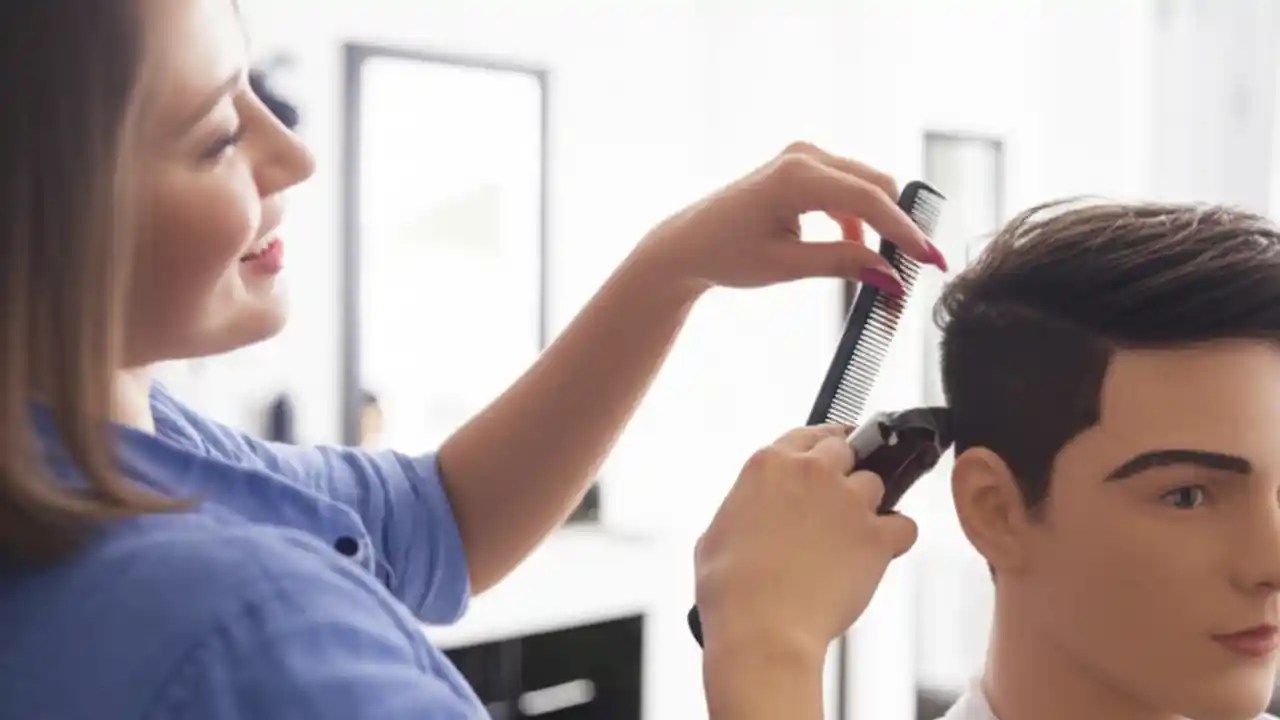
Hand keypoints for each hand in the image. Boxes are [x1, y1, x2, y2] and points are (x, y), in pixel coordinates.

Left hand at [633, 141, 946, 297]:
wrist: (688, 244)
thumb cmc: (726, 254)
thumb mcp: (787, 265)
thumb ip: (842, 263)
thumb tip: (892, 276)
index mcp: (796, 177)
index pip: (868, 200)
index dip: (905, 231)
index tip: (931, 260)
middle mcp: (804, 156)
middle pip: (875, 186)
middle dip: (900, 225)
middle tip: (918, 267)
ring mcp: (804, 157)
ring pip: (865, 186)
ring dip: (882, 222)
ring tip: (892, 264)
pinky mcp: (803, 168)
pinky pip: (847, 189)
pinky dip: (860, 218)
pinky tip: (861, 249)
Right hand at [694, 424, 918, 657]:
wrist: (761, 627)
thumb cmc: (731, 589)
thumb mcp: (716, 533)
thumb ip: (743, 508)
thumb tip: (753, 514)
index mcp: (768, 465)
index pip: (807, 434)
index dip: (822, 445)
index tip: (830, 451)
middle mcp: (811, 472)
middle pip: (846, 450)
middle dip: (845, 471)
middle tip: (840, 498)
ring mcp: (848, 501)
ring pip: (876, 484)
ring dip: (868, 505)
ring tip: (851, 537)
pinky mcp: (875, 536)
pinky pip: (904, 525)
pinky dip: (896, 539)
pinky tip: (880, 554)